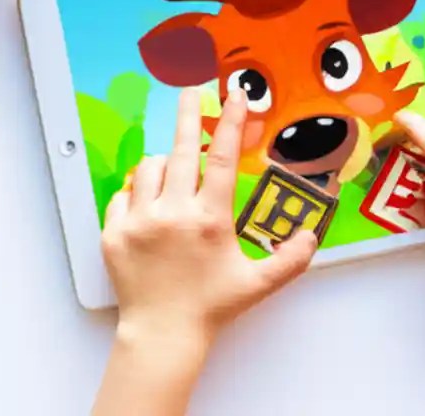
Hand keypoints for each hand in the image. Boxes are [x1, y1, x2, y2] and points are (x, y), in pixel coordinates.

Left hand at [102, 88, 318, 347]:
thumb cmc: (209, 308)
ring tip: (174, 186)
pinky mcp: (114, 233)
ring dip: (163, 168)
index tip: (235, 94)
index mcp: (210, 220)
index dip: (231, 122)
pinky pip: (123, 195)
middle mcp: (173, 214)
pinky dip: (136, 196)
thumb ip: (289, 259)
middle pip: (182, 149)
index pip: (224, 158)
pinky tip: (149, 212)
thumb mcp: (256, 284)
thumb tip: (310, 237)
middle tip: (191, 89)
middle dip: (189, 114)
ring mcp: (139, 222)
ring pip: (149, 168)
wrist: (161, 335)